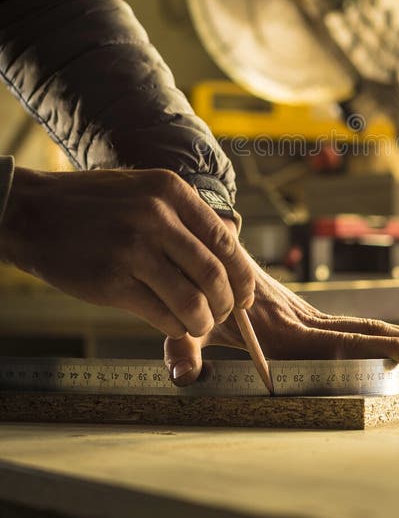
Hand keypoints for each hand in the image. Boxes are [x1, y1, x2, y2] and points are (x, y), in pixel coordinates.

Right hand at [0, 167, 252, 337]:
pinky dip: (175, 326)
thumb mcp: (144, 190)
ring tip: (200, 325)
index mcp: (171, 191)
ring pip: (192, 300)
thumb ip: (182, 216)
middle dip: (228, 302)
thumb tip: (226, 250)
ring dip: (203, 321)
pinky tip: (173, 325)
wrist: (34, 212)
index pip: (225, 240)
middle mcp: (157, 217)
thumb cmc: (93, 204)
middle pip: (214, 273)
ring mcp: (134, 249)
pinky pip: (160, 314)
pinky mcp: (112, 281)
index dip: (242, 274)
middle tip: (226, 314)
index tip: (245, 294)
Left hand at [165, 256, 398, 389]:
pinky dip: (382, 342)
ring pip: (366, 330)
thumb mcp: (188, 323)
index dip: (383, 350)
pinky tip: (397, 356)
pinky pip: (353, 331)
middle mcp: (304, 323)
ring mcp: (309, 320)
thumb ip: (183, 348)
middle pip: (367, 335)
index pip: (344, 341)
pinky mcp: (307, 321)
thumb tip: (181, 376)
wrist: (208, 253)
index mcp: (284, 330)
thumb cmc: (199, 291)